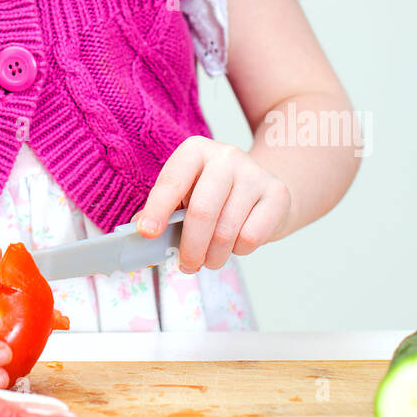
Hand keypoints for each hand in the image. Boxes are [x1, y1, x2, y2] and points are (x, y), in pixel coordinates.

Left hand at [132, 136, 291, 272]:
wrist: (263, 190)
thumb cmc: (215, 196)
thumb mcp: (186, 195)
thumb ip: (164, 212)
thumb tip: (139, 236)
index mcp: (195, 150)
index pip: (172, 181)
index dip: (157, 210)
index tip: (146, 233)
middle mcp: (226, 156)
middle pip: (202, 211)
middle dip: (190, 247)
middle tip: (185, 265)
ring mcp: (254, 173)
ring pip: (227, 230)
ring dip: (213, 256)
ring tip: (208, 260)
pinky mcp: (277, 194)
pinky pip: (251, 237)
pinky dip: (239, 251)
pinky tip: (236, 244)